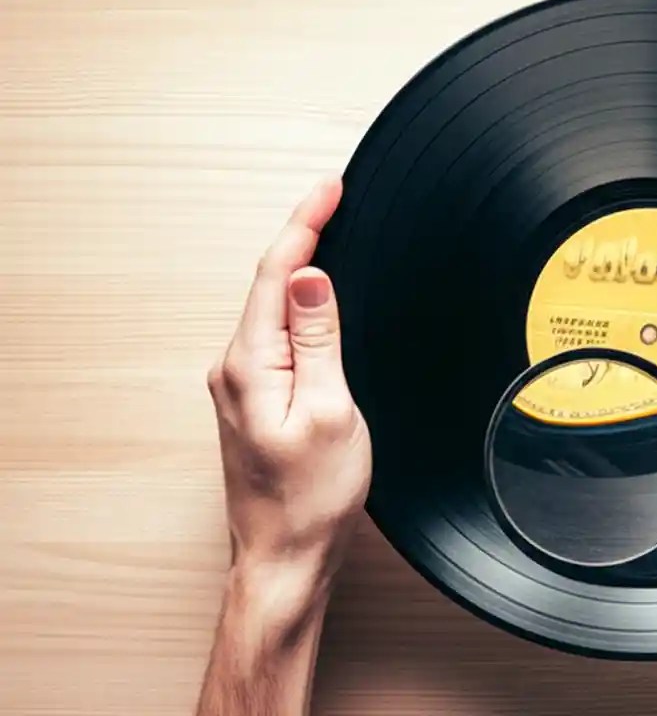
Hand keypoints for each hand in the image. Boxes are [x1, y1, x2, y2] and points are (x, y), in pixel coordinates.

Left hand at [206, 176, 370, 599]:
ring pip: (270, 309)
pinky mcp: (250, 400)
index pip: (277, 273)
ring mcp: (238, 385)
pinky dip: (295, 307)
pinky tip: (313, 300)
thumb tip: (310, 277)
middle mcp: (234, 368)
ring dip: (298, 270)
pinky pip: (272, 336)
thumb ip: (317, 339)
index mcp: (251, 364)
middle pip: (269, 283)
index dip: (305, 223)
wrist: (285, 555)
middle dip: (302, 235)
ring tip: (328, 233)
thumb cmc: (310, 497)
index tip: (331, 188)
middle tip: (335, 198)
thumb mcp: (331, 410)